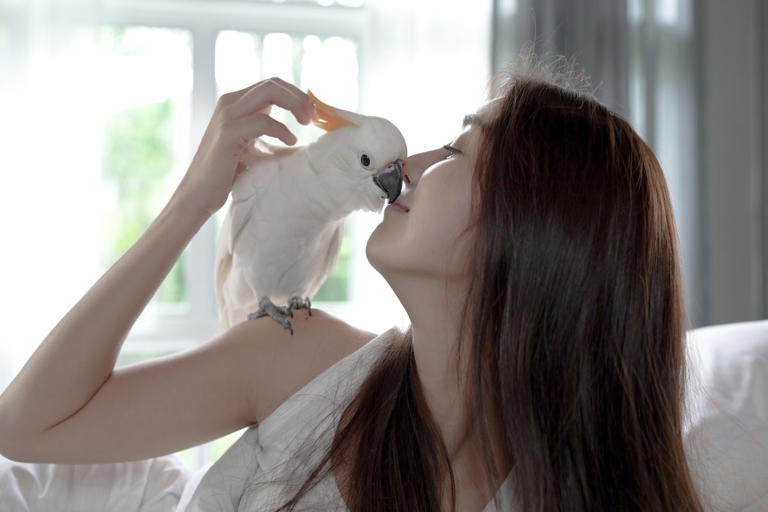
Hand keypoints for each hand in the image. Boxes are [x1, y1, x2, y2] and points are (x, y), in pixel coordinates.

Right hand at [172, 77, 313, 217]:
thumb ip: (261, 126)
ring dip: (295, 105)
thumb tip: (295, 125)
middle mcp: (229, 103)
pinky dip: (282, 130)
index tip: (311, 113)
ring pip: (270, 92)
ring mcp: (227, 116)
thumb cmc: (225, 172)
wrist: (197, 193)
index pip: (271, 84)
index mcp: (234, 103)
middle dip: (299, 97)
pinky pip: (264, 121)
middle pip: (273, 83)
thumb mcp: (246, 141)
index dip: (295, 94)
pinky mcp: (228, 134)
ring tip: (306, 124)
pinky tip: (290, 141)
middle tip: (313, 117)